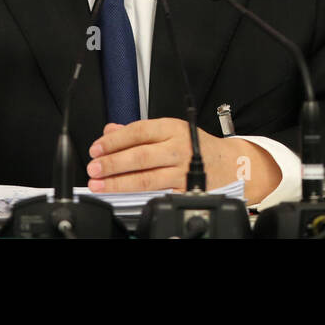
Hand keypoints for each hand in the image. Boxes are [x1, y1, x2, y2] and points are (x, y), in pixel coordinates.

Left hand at [86, 119, 280, 202]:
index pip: (138, 131)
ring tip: (100, 184)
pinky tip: (123, 196)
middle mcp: (178, 147)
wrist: (231, 164)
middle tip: (93, 168)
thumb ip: (139, 131)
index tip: (96, 148)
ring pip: (146, 177)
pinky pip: (158, 193)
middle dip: (112, 163)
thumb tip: (110, 131)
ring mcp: (182, 170)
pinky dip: (138, 195)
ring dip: (119, 182)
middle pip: (140, 156)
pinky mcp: (185, 190)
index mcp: (172, 128)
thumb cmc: (197, 145)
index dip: (114, 140)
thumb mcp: (169, 130)